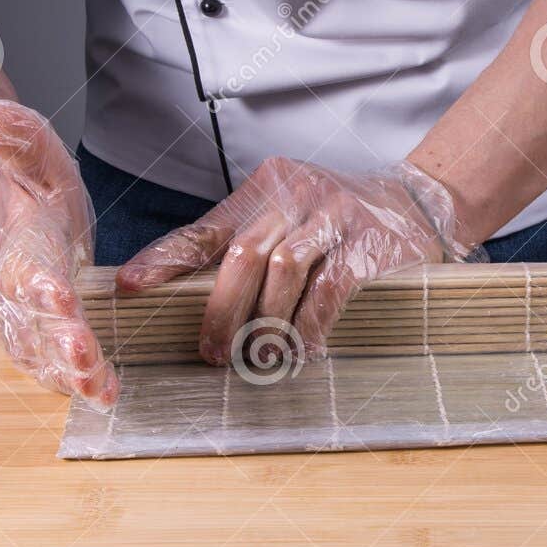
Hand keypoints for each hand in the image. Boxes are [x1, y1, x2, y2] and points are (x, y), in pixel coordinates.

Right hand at [0, 99, 118, 406]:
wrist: (3, 202)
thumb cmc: (26, 177)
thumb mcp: (29, 148)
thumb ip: (13, 136)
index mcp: (14, 237)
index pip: (22, 262)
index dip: (37, 281)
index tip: (58, 294)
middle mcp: (10, 280)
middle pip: (32, 319)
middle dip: (59, 341)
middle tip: (87, 360)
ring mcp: (18, 310)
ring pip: (38, 349)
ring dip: (67, 372)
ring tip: (100, 390)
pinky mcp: (32, 327)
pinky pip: (46, 361)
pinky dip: (70, 381)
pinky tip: (103, 394)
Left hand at [117, 157, 475, 362]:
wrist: (417, 200)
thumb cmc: (337, 218)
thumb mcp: (287, 214)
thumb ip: (245, 243)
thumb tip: (187, 298)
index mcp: (264, 189)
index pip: (205, 229)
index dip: (165, 259)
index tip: (130, 288)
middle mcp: (295, 195)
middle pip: (243, 253)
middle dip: (219, 309)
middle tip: (209, 351)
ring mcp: (334, 215)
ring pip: (284, 270)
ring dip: (265, 321)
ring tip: (254, 357)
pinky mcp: (368, 241)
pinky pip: (330, 288)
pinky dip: (310, 324)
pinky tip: (301, 350)